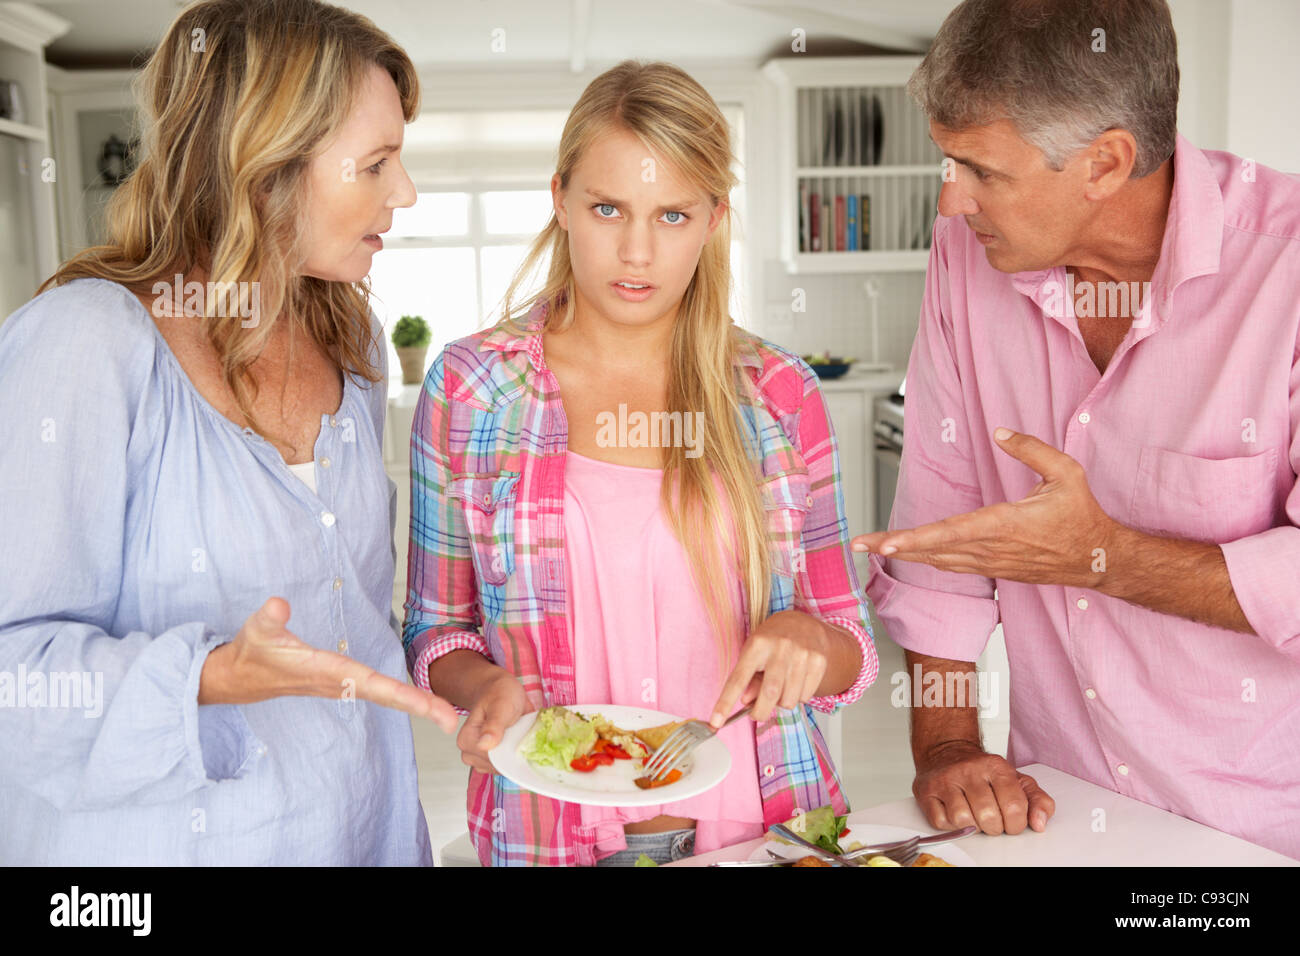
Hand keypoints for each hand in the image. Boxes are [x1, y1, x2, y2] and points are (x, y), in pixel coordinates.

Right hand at [198, 596, 458, 732]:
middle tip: (453, 720)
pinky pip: (378, 692)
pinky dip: (402, 698)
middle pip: (386, 696)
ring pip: (385, 696)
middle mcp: (339, 682)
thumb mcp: (256, 631)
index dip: (397, 692)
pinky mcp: (342, 682)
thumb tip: (279, 605)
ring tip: (449, 716)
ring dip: (417, 705)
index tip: (424, 705)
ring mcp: (342, 685)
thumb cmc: (253, 651)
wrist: (239, 677)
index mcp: (326, 671)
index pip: (368, 683)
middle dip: (419, 707)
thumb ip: (269, 618)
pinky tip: (422, 703)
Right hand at [457, 667, 528, 773]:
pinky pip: (506, 768)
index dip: (509, 751)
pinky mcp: (491, 762)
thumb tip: (484, 744)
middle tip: (518, 731)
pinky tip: (516, 742)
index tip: (519, 735)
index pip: (490, 760)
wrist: (501, 690)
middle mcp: (469, 753)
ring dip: (515, 755)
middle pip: (497, 767)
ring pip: (503, 770)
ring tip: (516, 734)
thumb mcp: (501, 705)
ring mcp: (480, 760)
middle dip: (513, 753)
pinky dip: (515, 758)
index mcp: (467, 739)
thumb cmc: (499, 694)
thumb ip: (493, 725)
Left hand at [709, 610, 830, 725]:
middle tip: (757, 713)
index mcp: (757, 644)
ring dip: (782, 702)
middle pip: (769, 694)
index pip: (738, 679)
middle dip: (761, 711)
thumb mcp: (754, 653)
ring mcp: (802, 654)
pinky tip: (796, 681)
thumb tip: (746, 701)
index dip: (725, 703)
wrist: (804, 624)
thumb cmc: (773, 640)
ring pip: (789, 699)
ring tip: (781, 687)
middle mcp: (781, 647)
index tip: (716, 722)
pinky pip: (805, 697)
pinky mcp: (819, 662)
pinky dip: (798, 697)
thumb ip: (748, 678)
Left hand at [852, 427, 1117, 587]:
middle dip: (893, 547)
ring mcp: (990, 563)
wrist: (1097, 559)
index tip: (889, 544)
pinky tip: (907, 555)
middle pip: (933, 549)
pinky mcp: (993, 570)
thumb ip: (1032, 450)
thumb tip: (1001, 431)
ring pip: (938, 560)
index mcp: (1005, 525)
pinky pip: (951, 565)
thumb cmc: (1081, 516)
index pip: (952, 533)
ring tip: (871, 548)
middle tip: (860, 544)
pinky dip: (925, 560)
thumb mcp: (1067, 474)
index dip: (917, 539)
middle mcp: (991, 548)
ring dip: (904, 554)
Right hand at [913, 740, 1054, 834]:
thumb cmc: (983, 772)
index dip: (1016, 824)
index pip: (1013, 806)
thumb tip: (1040, 823)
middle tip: (992, 821)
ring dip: (971, 826)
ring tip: (974, 816)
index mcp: (996, 766)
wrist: (946, 751)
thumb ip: (1038, 801)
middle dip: (994, 828)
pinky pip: (940, 822)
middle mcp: (969, 770)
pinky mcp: (926, 790)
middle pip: (988, 816)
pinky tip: (955, 813)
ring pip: (963, 820)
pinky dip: (951, 826)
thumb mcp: (1017, 780)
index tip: (1012, 823)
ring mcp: (946, 779)